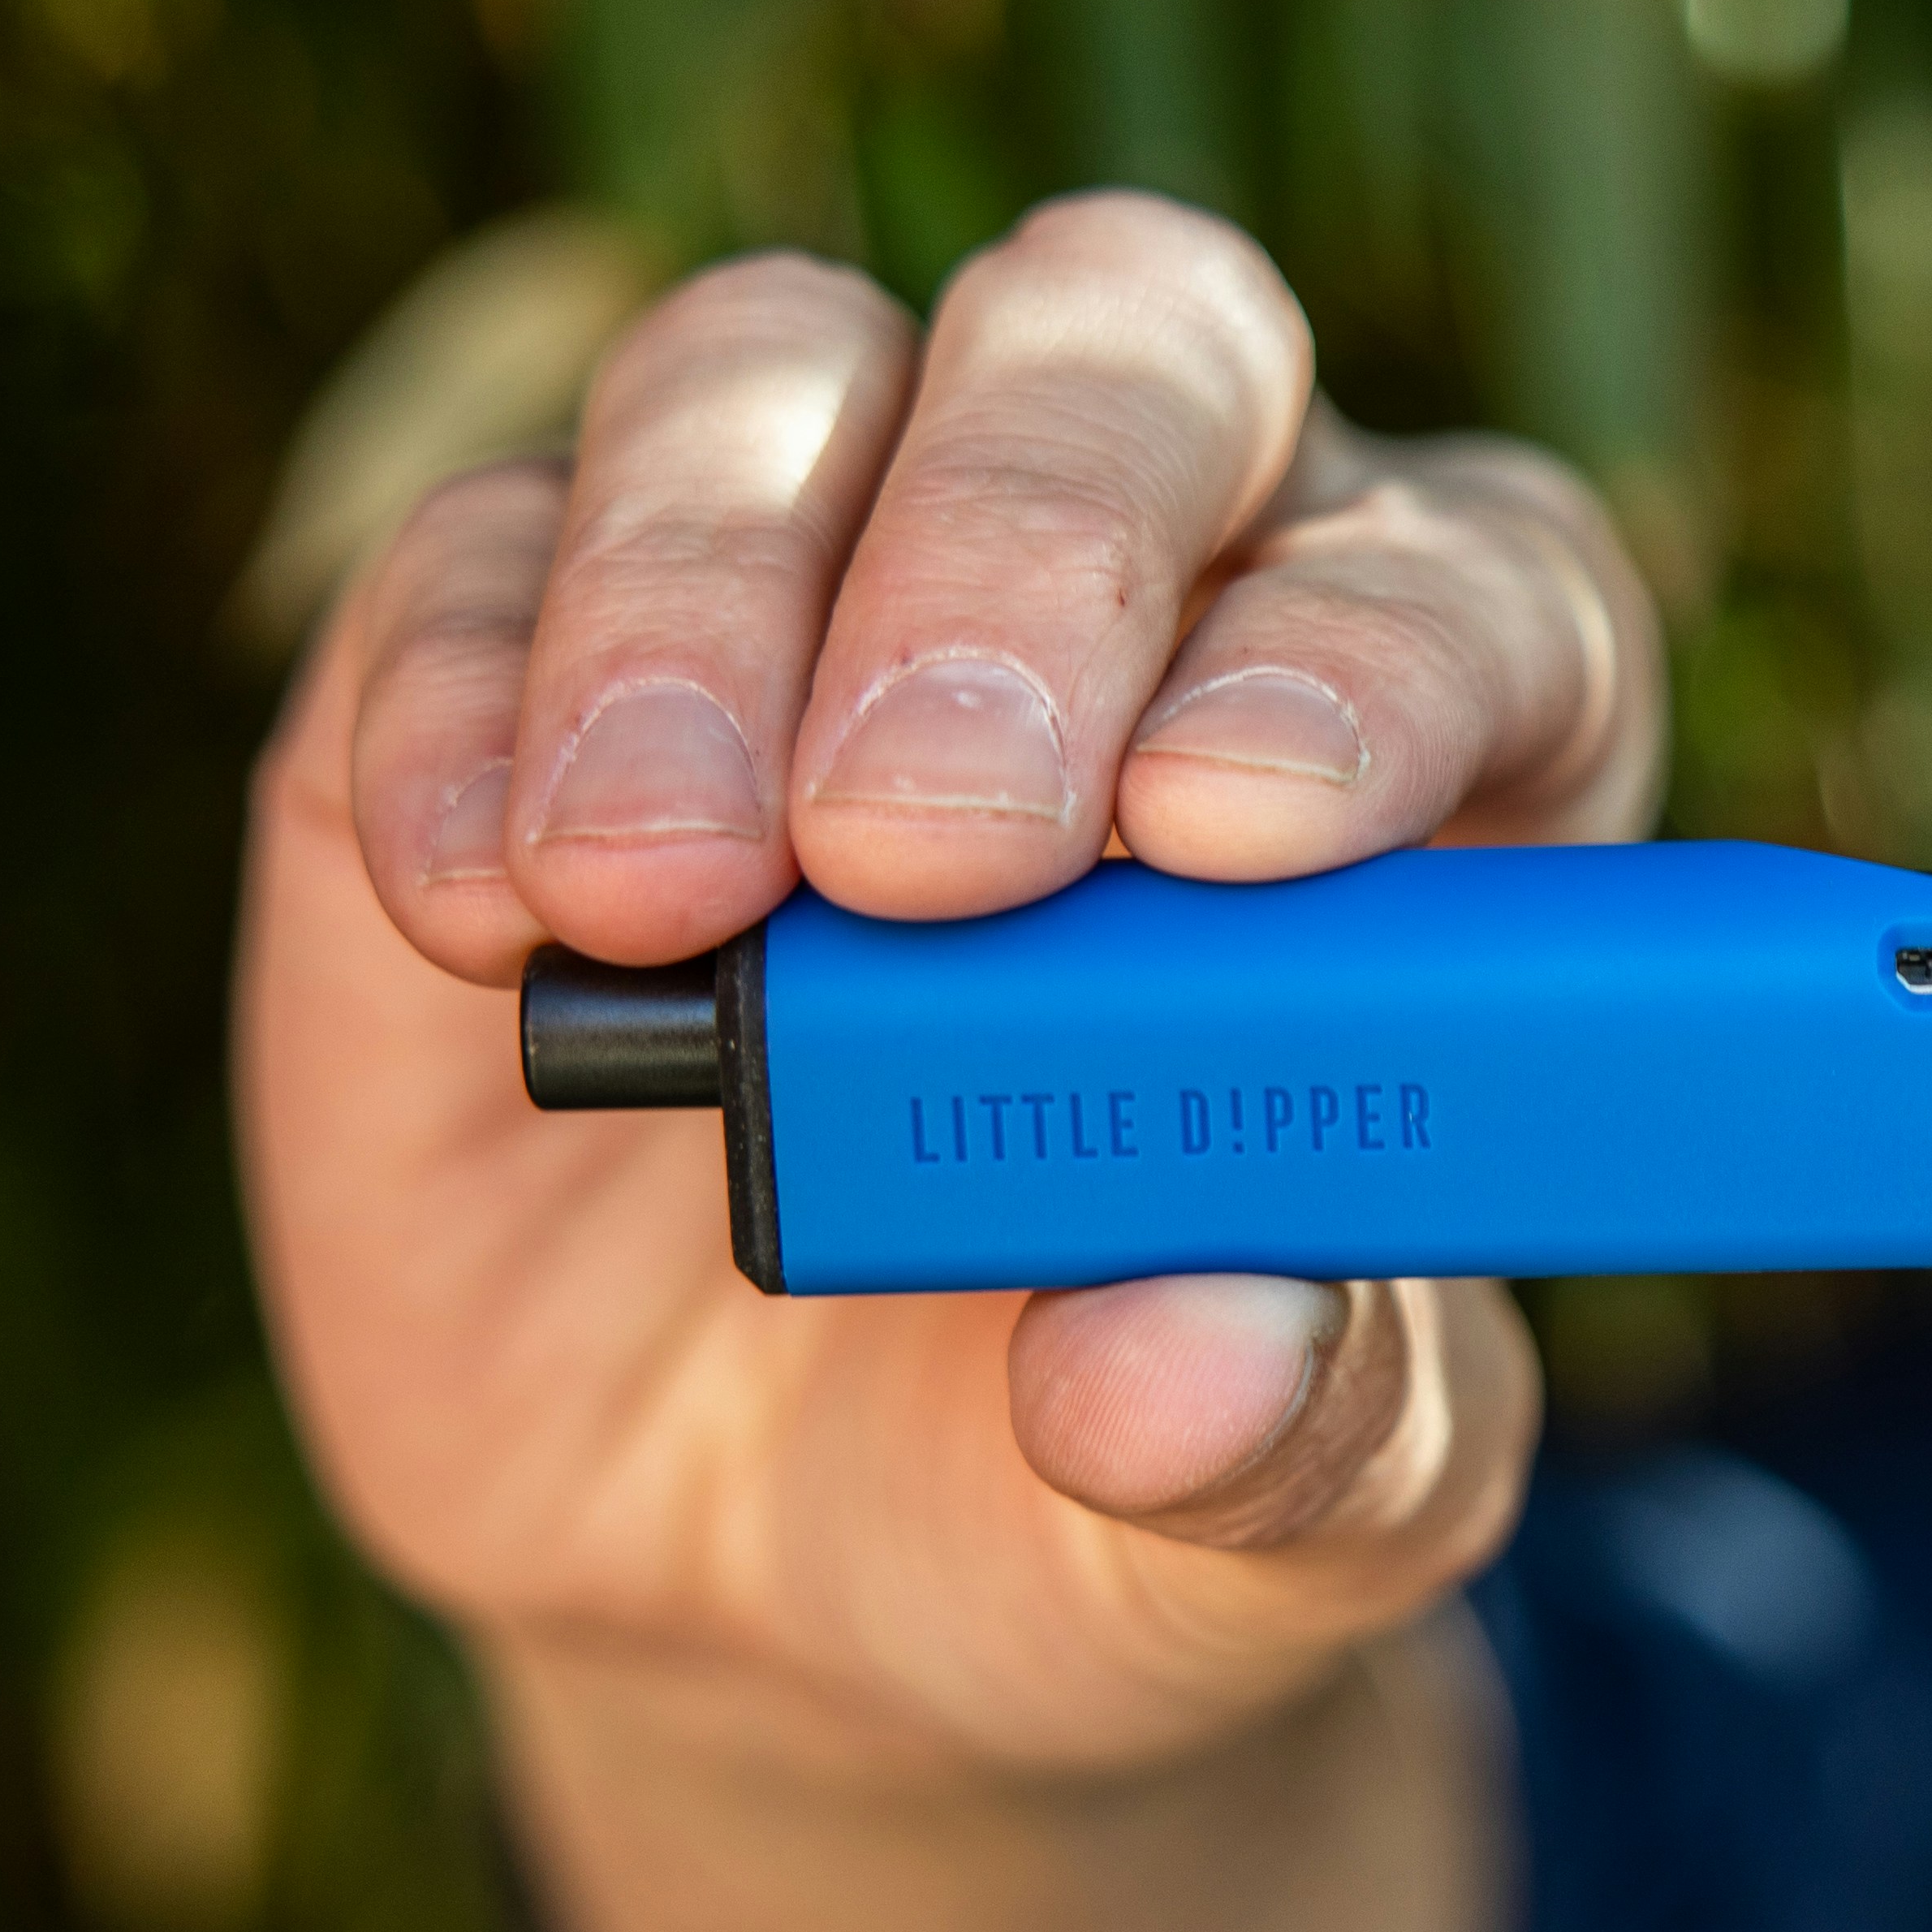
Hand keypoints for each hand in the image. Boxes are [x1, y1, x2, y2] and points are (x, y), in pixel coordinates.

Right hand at [236, 194, 1663, 1784]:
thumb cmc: (1123, 1490)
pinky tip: (489, 924)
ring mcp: (811, 562)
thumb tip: (1178, 1367)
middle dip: (1027, 556)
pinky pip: (470, 557)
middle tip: (926, 847)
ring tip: (670, 903)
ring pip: (773, 369)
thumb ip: (1295, 1442)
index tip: (1231, 835)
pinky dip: (468, 705)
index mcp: (1436, 730)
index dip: (1360, 664)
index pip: (1462, 584)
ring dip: (708, 608)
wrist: (799, 1583)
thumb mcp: (1277, 1546)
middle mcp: (1153, 563)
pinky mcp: (504, 652)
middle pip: (1130, 347)